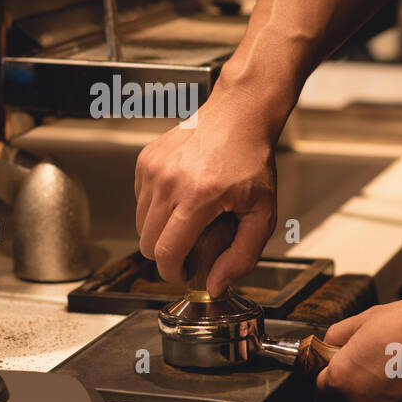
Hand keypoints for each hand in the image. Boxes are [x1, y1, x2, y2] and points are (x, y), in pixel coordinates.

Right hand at [134, 96, 276, 292]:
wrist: (238, 115)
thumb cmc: (252, 161)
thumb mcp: (262, 214)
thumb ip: (242, 256)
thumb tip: (215, 285)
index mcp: (198, 197)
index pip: (165, 253)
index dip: (173, 273)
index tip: (185, 274)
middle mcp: (169, 182)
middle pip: (146, 243)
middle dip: (165, 256)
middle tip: (188, 251)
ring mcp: (153, 169)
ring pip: (140, 224)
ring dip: (160, 232)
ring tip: (187, 221)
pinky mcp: (145, 161)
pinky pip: (140, 201)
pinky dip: (156, 208)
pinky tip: (180, 198)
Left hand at [317, 296, 401, 401]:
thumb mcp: (369, 317)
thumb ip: (341, 334)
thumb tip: (332, 342)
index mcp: (345, 380)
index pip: (325, 383)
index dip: (337, 370)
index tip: (351, 362)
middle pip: (357, 400)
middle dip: (368, 383)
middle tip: (389, 361)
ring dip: (394, 397)